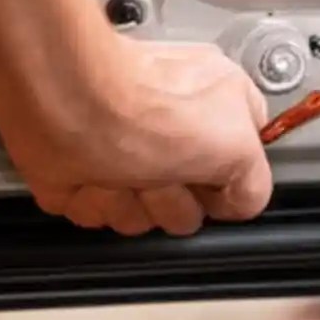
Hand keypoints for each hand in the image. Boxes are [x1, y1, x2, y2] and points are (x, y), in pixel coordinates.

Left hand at [0, 37, 273, 236]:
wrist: (63, 100)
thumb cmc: (139, 104)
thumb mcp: (240, 147)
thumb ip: (255, 185)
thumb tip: (238, 203)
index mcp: (219, 112)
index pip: (240, 176)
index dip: (226, 186)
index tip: (210, 176)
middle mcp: (172, 133)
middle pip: (188, 210)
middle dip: (172, 199)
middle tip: (163, 166)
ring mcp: (128, 156)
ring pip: (142, 218)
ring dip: (131, 201)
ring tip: (123, 163)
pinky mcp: (84, 175)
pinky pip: (98, 216)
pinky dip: (93, 200)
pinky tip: (92, 170)